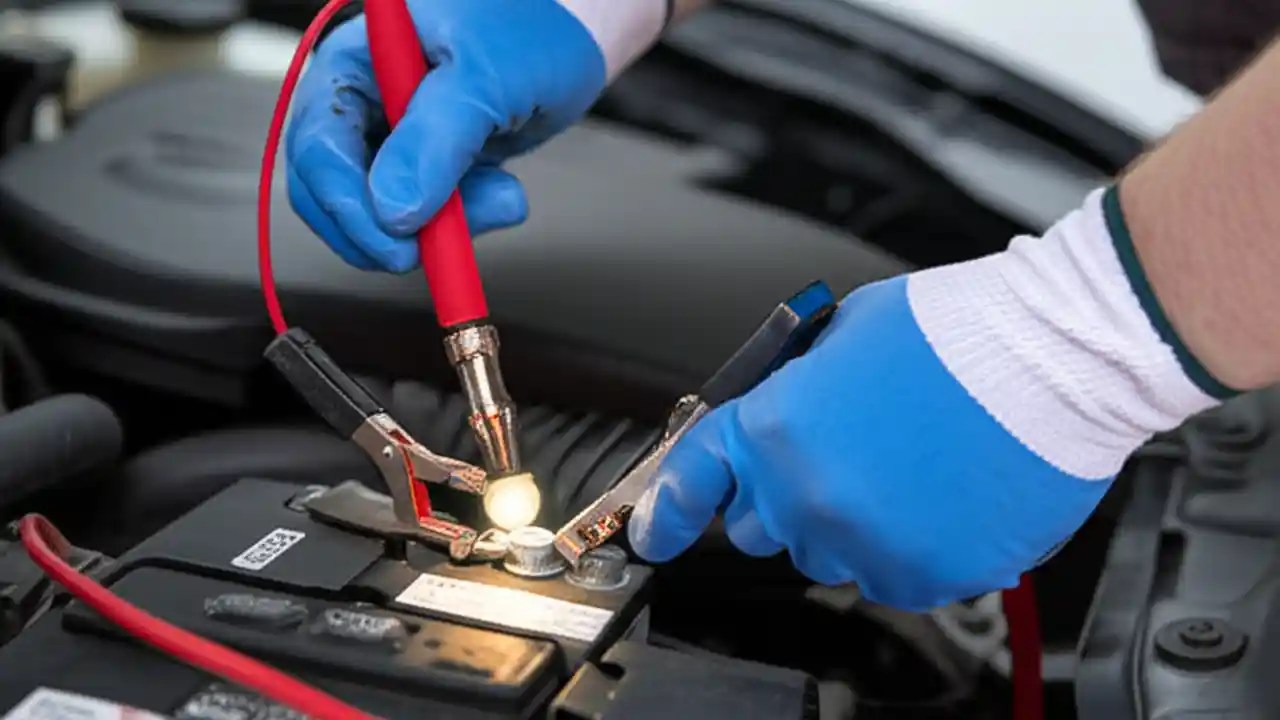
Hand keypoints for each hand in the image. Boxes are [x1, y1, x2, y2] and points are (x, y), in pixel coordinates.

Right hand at [286, 0, 607, 271]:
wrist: (577, 30)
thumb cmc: (530, 24)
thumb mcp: (483, 76)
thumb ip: (435, 139)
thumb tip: (392, 211)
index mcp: (353, 65)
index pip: (317, 148)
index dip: (346, 206)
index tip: (394, 245)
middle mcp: (363, 104)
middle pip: (333, 193)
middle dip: (388, 231)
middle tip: (442, 247)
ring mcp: (395, 138)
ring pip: (383, 216)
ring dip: (441, 229)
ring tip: (503, 198)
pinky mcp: (430, 166)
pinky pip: (427, 218)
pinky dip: (463, 222)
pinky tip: (503, 194)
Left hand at [625, 277, 1111, 609]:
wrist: (1056, 355)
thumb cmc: (959, 331)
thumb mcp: (842, 335)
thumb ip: (791, 393)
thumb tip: (776, 419)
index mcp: (776, 428)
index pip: (692, 481)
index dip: (666, 510)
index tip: (653, 531)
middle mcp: (808, 495)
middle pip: (760, 525)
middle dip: (787, 496)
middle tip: (844, 457)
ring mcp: (866, 544)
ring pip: (828, 553)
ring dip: (853, 523)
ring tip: (911, 468)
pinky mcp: (924, 575)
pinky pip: (891, 577)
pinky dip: (908, 547)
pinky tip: (942, 496)